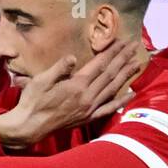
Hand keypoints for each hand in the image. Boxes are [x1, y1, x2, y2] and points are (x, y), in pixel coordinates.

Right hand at [0, 39, 139, 146]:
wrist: (30, 127)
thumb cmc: (32, 101)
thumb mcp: (40, 80)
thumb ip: (59, 69)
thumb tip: (73, 58)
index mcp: (76, 85)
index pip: (99, 64)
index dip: (111, 52)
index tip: (121, 41)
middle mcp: (87, 96)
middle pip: (109, 74)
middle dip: (123, 58)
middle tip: (134, 46)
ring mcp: (90, 108)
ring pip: (112, 88)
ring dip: (125, 74)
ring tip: (137, 63)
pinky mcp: (88, 117)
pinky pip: (109, 109)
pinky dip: (121, 101)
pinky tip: (131, 93)